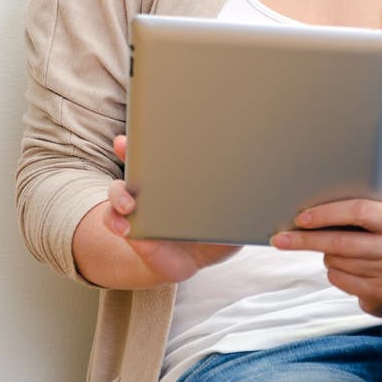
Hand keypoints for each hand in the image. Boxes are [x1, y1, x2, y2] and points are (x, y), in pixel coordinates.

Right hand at [104, 135, 240, 283]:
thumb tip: (268, 197)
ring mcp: (139, 206)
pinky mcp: (131, 229)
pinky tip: (125, 228)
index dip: (160, 133)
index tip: (156, 122)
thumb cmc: (215, 230)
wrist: (193, 260)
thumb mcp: (233, 219)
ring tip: (130, 204)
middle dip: (129, 149)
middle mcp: (155, 185)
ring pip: (119, 191)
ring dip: (120, 193)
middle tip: (125, 144)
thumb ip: (245, 209)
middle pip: (138, 159)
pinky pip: (114, 221)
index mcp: (178, 175)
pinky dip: (115, 222)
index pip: (167, 148)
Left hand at [270, 165, 381, 316]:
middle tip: (279, 239)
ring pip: (336, 263)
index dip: (328, 213)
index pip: (358, 211)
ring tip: (335, 247)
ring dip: (327, 255)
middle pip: (339, 243)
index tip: (302, 217)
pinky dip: (336, 273)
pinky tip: (347, 266)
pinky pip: (342, 282)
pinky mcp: (379, 299)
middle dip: (305, 240)